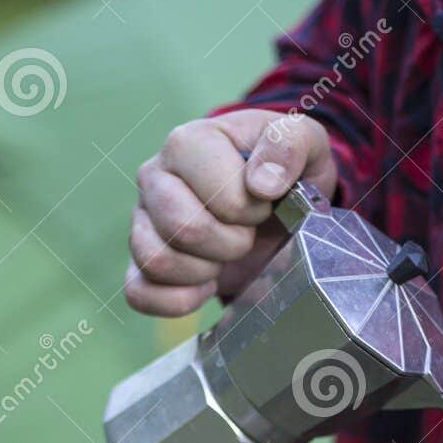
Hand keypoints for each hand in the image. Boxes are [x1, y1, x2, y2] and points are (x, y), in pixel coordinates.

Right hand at [124, 109, 336, 316]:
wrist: (273, 204)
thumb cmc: (282, 170)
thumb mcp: (303, 142)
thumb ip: (288, 146)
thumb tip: (261, 184)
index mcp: (188, 142)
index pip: (217, 194)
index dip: (250, 210)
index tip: (264, 203)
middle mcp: (154, 176)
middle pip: (182, 227)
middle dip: (230, 243)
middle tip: (247, 233)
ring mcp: (141, 221)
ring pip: (157, 261)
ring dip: (205, 271)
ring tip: (225, 255)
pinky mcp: (139, 262)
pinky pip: (140, 293)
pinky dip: (179, 300)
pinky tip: (206, 285)